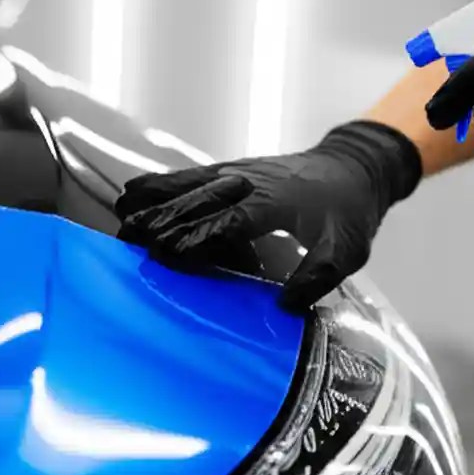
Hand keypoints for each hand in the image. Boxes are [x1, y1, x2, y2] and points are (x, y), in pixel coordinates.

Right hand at [117, 121, 420, 310]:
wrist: (353, 167)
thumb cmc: (348, 212)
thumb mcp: (346, 251)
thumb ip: (317, 277)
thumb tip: (286, 307)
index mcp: (276, 201)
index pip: (232, 219)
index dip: (201, 235)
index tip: (171, 254)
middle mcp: (251, 182)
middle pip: (200, 199)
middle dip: (164, 219)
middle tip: (130, 239)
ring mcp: (237, 172)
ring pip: (188, 184)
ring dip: (154, 199)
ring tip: (120, 215)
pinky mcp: (229, 170)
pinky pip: (189, 176)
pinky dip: (159, 184)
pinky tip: (132, 193)